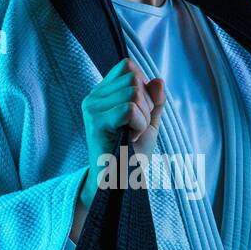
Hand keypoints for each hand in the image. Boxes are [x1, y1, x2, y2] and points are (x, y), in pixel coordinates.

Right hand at [79, 58, 165, 207]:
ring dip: (143, 118)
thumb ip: (155, 100)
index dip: (144, 86)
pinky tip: (131, 137)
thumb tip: (158, 80)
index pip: (128, 67)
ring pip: (134, 93)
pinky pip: (130, 109)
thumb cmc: (132, 154)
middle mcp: (93, 98)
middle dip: (147, 104)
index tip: (139, 113)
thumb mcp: (149, 122)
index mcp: (102, 94)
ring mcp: (92, 109)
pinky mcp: (96, 123)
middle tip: (137, 127)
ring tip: (132, 134)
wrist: (119, 183)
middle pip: (133, 78)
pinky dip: (139, 124)